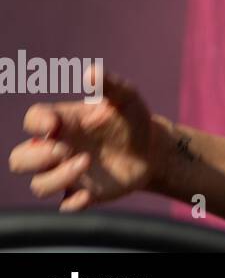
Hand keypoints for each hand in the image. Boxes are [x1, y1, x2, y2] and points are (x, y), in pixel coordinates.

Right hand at [8, 65, 156, 210]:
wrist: (152, 147)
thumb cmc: (132, 118)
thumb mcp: (126, 97)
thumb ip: (109, 84)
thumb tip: (91, 71)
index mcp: (63, 122)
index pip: (32, 120)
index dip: (35, 124)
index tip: (53, 125)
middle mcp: (58, 149)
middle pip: (19, 160)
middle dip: (34, 158)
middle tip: (63, 150)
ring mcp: (68, 173)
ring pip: (38, 186)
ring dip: (57, 178)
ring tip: (86, 163)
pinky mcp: (84, 192)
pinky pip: (66, 205)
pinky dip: (73, 202)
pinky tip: (89, 194)